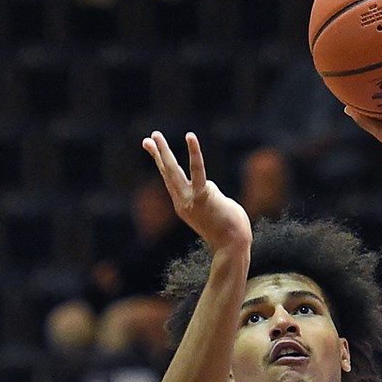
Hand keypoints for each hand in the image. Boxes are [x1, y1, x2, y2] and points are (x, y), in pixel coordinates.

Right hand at [141, 131, 250, 254]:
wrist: (232, 246)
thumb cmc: (229, 231)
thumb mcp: (216, 210)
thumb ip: (210, 195)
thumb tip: (210, 187)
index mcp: (183, 206)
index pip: (170, 181)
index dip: (162, 164)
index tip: (153, 151)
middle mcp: (182, 202)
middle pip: (166, 173)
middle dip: (158, 154)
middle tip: (148, 138)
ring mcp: (189, 200)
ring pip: (173, 171)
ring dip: (163, 151)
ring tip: (155, 134)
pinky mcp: (202, 196)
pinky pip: (197, 170)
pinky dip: (194, 153)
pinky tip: (190, 137)